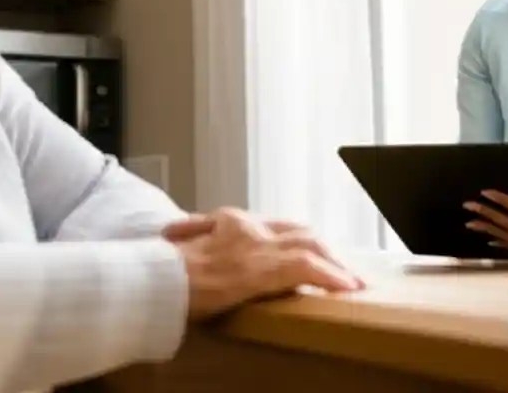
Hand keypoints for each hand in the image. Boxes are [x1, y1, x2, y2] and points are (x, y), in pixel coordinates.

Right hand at [161, 208, 364, 320]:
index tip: (315, 253)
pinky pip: (307, 267)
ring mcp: (257, 246)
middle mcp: (249, 227)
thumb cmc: (162, 268)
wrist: (154, 277)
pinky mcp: (262, 268)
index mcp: (231, 220)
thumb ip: (195, 235)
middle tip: (343, 271)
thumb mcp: (181, 243)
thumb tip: (179, 235)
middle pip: (301, 232)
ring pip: (311, 245)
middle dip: (326, 251)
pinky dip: (330, 275)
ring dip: (335, 265)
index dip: (300, 240)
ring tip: (353, 283)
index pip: (276, 225)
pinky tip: (346, 288)